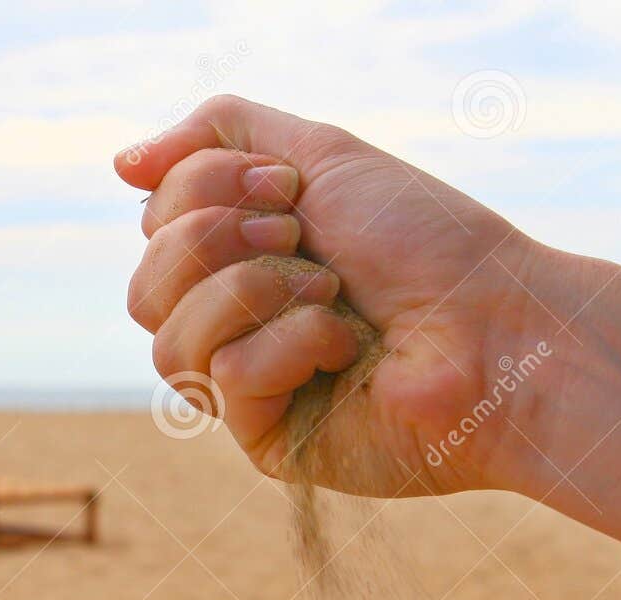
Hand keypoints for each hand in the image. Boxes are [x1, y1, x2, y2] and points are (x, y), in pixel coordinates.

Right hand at [116, 95, 547, 492]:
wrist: (500, 327)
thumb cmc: (427, 244)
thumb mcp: (321, 154)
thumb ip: (219, 136)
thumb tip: (119, 164)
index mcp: (241, 257)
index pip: (154, 225)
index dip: (203, 192)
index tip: (287, 189)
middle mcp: (235, 324)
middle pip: (143, 286)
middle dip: (214, 242)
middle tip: (297, 237)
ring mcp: (247, 389)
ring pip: (166, 340)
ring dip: (253, 292)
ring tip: (329, 293)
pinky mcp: (266, 441)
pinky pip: (223, 379)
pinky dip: (289, 344)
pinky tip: (344, 348)